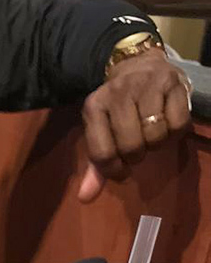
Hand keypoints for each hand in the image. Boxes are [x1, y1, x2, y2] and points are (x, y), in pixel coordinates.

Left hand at [78, 49, 191, 202]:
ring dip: (156, 143)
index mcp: (93, 108)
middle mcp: (117, 93)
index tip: (121, 169)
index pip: (102, 155)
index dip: (115, 170)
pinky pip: (178, 124)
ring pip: (155, 136)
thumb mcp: (101, 134)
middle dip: (136, 156)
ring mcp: (145, 84)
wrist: (138, 65)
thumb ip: (96, 168)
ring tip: (151, 132)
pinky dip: (175, 131)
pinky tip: (167, 121)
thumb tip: (84, 198)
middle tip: (137, 146)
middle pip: (131, 147)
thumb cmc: (118, 110)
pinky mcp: (170, 81)